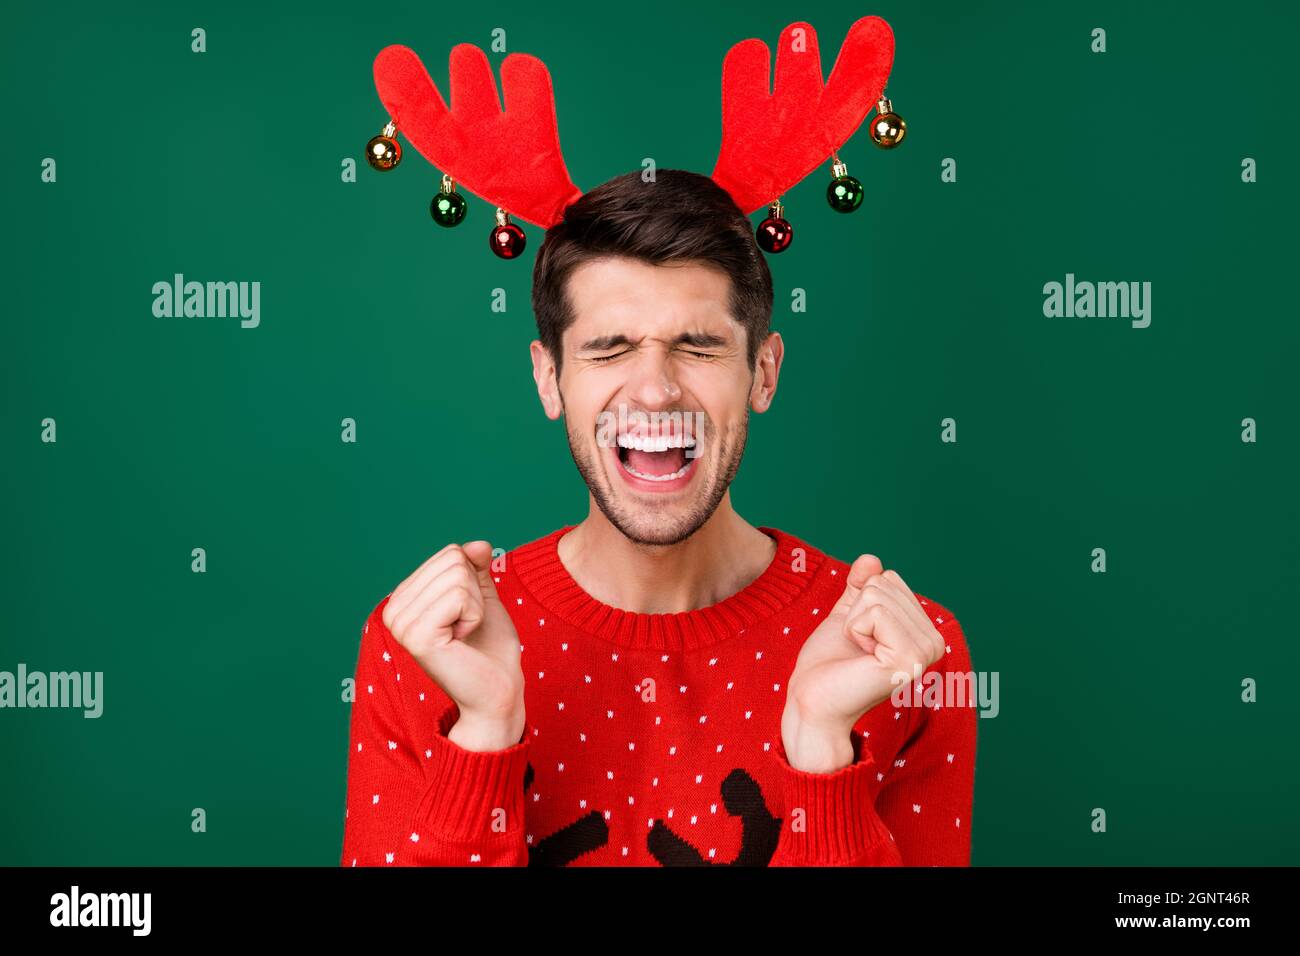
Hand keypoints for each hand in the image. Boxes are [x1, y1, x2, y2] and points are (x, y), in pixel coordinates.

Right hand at [382, 541, 524, 750]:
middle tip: (468, 626)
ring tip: (464, 635)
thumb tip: (478, 543)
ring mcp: (401, 624)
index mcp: (403, 599)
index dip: (472, 581)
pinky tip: (462, 641)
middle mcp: (393, 610)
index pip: (449, 553)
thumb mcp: (482, 598)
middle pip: (453, 560)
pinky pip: (458, 596)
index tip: (466, 615)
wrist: (498, 689)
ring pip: (457, 576)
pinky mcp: (416, 636)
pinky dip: (474, 615)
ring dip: (475, 606)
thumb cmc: (489, 648)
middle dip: (474, 592)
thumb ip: (475, 568)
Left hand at [782, 555, 944, 771]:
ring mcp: (924, 652)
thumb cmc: (829, 663)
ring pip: (878, 595)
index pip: (889, 578)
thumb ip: (861, 587)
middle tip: (856, 647)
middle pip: (884, 584)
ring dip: (854, 622)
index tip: (859, 637)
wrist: (813, 700)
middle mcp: (933, 642)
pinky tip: (861, 658)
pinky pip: (876, 612)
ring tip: (858, 654)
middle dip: (857, 611)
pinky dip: (855, 630)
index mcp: (924, 632)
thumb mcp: (847, 616)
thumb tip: (871, 558)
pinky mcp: (908, 660)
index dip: (860, 603)